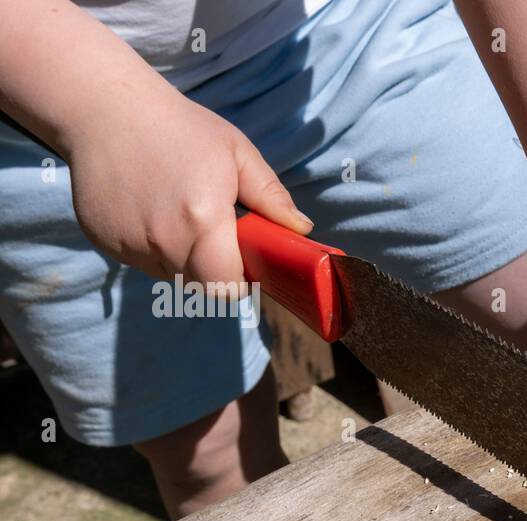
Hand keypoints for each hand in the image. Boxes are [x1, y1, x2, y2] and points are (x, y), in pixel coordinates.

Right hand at [64, 85, 311, 288]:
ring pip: (169, 273)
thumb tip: (303, 230)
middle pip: (200, 285)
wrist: (105, 107)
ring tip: (178, 211)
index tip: (244, 259)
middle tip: (215, 232)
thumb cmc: (181, 127)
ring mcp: (128, 243)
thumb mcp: (236, 153)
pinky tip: (148, 207)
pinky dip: (150, 245)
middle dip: (215, 269)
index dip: (241, 279)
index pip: (228, 287)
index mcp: (203, 220)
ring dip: (182, 257)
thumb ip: (271, 197)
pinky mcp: (103, 240)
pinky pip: (139, 259)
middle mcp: (163, 240)